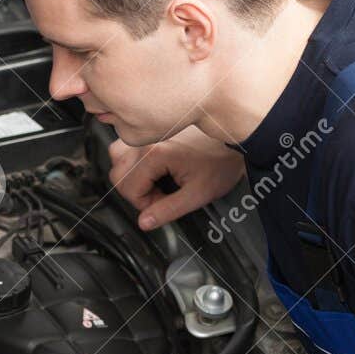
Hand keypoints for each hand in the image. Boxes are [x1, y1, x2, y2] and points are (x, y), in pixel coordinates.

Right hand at [109, 126, 244, 230]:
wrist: (238, 141)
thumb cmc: (223, 162)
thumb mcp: (197, 194)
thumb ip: (168, 211)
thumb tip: (145, 222)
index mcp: (156, 155)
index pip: (129, 189)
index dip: (145, 204)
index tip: (162, 204)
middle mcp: (147, 141)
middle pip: (118, 174)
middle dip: (135, 191)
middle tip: (159, 195)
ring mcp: (149, 134)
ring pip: (117, 158)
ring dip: (130, 174)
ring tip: (154, 180)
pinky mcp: (154, 131)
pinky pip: (127, 145)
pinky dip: (133, 159)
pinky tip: (152, 167)